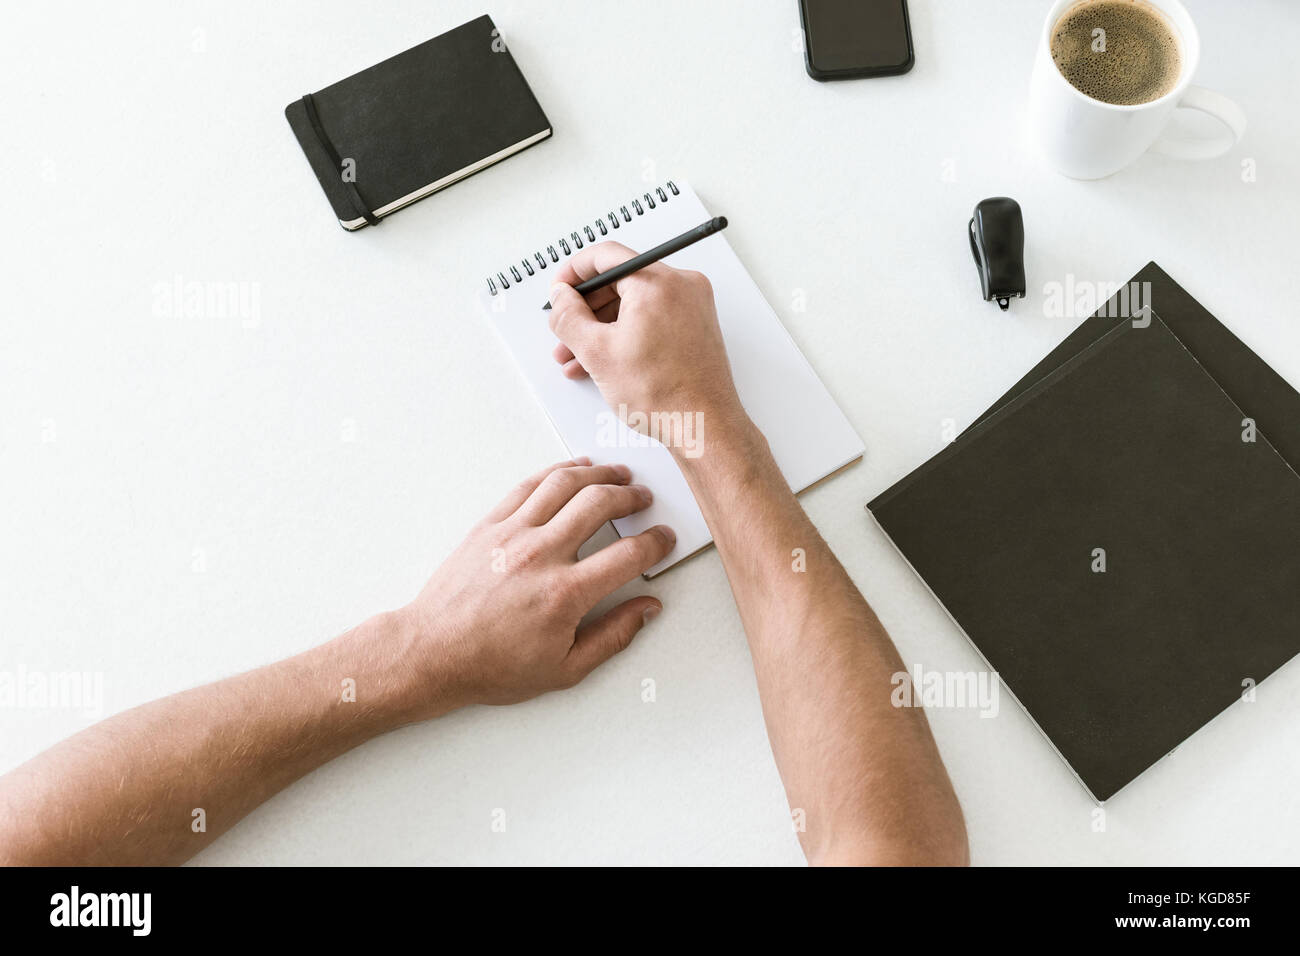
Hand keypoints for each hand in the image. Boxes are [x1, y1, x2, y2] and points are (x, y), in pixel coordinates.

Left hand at [390, 458, 674, 710]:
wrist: (433, 652)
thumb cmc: (492, 665)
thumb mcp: (565, 669)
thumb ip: (614, 636)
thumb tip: (647, 610)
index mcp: (565, 595)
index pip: (629, 555)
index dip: (656, 543)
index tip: (663, 539)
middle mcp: (540, 556)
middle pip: (600, 503)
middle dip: (631, 497)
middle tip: (643, 500)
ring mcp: (512, 535)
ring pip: (565, 484)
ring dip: (598, 474)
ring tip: (617, 475)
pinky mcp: (489, 525)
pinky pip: (529, 485)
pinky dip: (557, 472)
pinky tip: (573, 470)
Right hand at [546, 243, 745, 432]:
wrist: (703, 426)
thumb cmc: (663, 395)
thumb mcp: (597, 352)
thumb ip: (569, 317)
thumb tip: (560, 297)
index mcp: (658, 283)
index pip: (606, 256)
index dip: (574, 272)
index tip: (560, 289)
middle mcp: (681, 287)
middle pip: (620, 280)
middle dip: (586, 308)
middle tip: (565, 328)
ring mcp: (692, 306)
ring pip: (634, 304)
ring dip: (602, 326)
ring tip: (577, 355)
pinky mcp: (695, 327)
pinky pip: (652, 319)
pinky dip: (626, 333)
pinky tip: (603, 360)